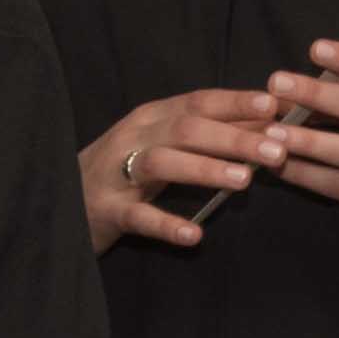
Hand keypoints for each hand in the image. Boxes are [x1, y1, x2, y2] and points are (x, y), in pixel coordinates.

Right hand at [82, 86, 292, 253]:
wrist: (61, 200)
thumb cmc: (125, 171)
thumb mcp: (163, 144)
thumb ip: (208, 134)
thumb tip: (265, 121)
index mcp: (152, 118)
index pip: (198, 102)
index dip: (236, 101)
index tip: (276, 103)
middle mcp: (134, 137)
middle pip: (186, 128)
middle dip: (235, 137)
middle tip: (277, 150)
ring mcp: (117, 174)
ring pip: (162, 162)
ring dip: (205, 169)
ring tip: (244, 181)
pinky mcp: (107, 210)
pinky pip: (138, 217)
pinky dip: (167, 225)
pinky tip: (195, 236)